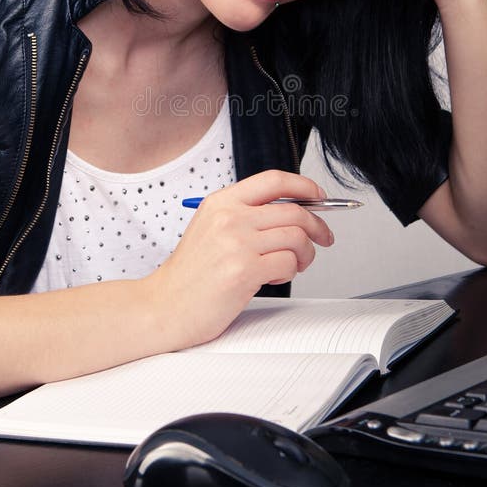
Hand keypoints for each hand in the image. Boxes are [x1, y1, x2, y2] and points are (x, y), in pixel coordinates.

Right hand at [153, 170, 333, 347]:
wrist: (164, 306)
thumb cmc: (190, 274)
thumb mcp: (211, 228)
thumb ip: (247, 215)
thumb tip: (295, 211)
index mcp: (221, 202)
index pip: (274, 180)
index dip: (304, 187)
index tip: (319, 198)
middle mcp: (229, 218)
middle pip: (294, 211)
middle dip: (317, 227)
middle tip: (322, 239)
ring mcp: (236, 243)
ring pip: (297, 237)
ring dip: (305, 255)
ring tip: (293, 265)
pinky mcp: (244, 271)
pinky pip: (289, 263)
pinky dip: (291, 272)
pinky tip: (274, 278)